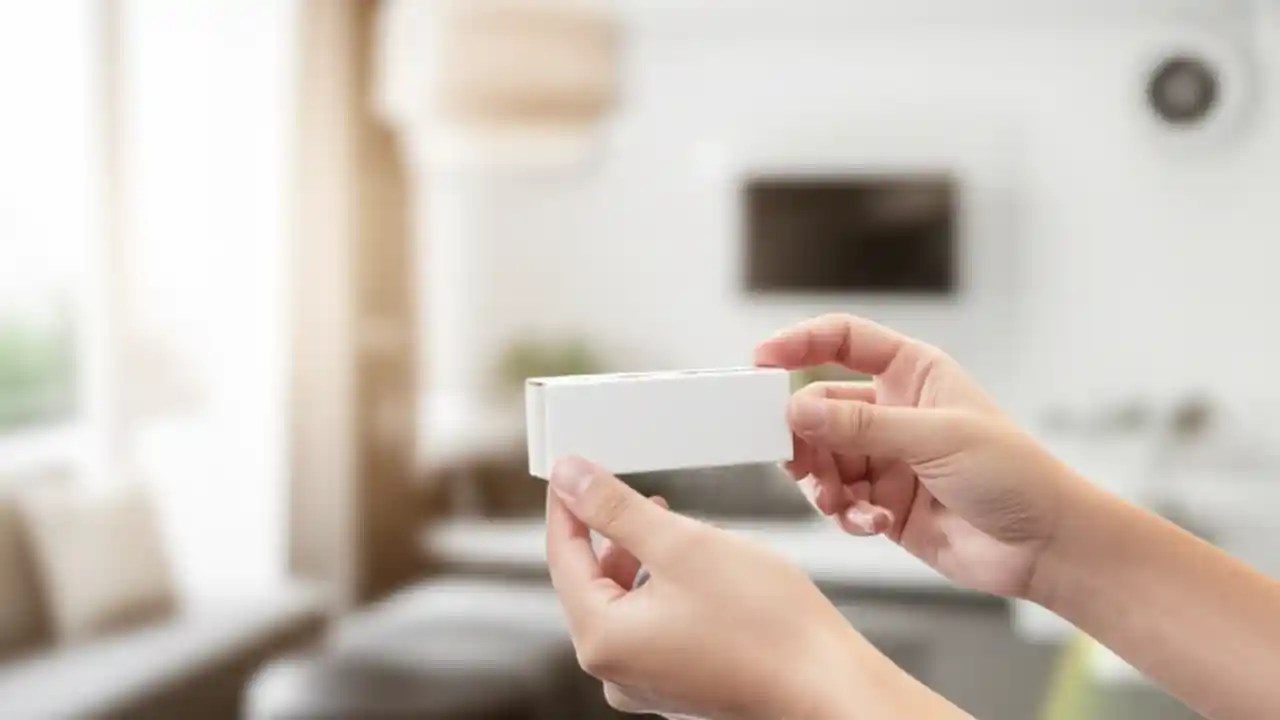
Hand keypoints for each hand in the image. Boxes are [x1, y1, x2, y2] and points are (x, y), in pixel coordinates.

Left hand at [545, 456, 961, 719]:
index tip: (570, 465)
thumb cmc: (767, 623)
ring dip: (639, 555)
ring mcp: (645, 681)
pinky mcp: (676, 682)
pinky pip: (650, 622)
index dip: (566, 504)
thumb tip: (569, 477)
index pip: (563, 556)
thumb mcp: (683, 545)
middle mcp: (614, 670)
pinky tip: (692, 563)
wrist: (828, 685)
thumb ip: (617, 509)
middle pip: (590, 581)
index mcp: (601, 639)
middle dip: (608, 529)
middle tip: (623, 481)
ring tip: (671, 519)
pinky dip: (661, 586)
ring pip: (623, 600)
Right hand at [756, 314, 1078, 598]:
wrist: (1046, 546)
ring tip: (839, 501)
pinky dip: (846, 514)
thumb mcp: (935, 438)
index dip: (799, 343)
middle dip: (803, 435)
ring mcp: (885, 459)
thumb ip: (861, 425)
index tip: (761, 361)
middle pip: (818, 407)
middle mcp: (892, 412)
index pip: (843, 341)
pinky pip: (839, 502)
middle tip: (795, 458)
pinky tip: (873, 524)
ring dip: (822, 482)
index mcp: (911, 374)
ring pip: (822, 459)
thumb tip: (796, 410)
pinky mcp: (882, 504)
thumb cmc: (1014, 474)